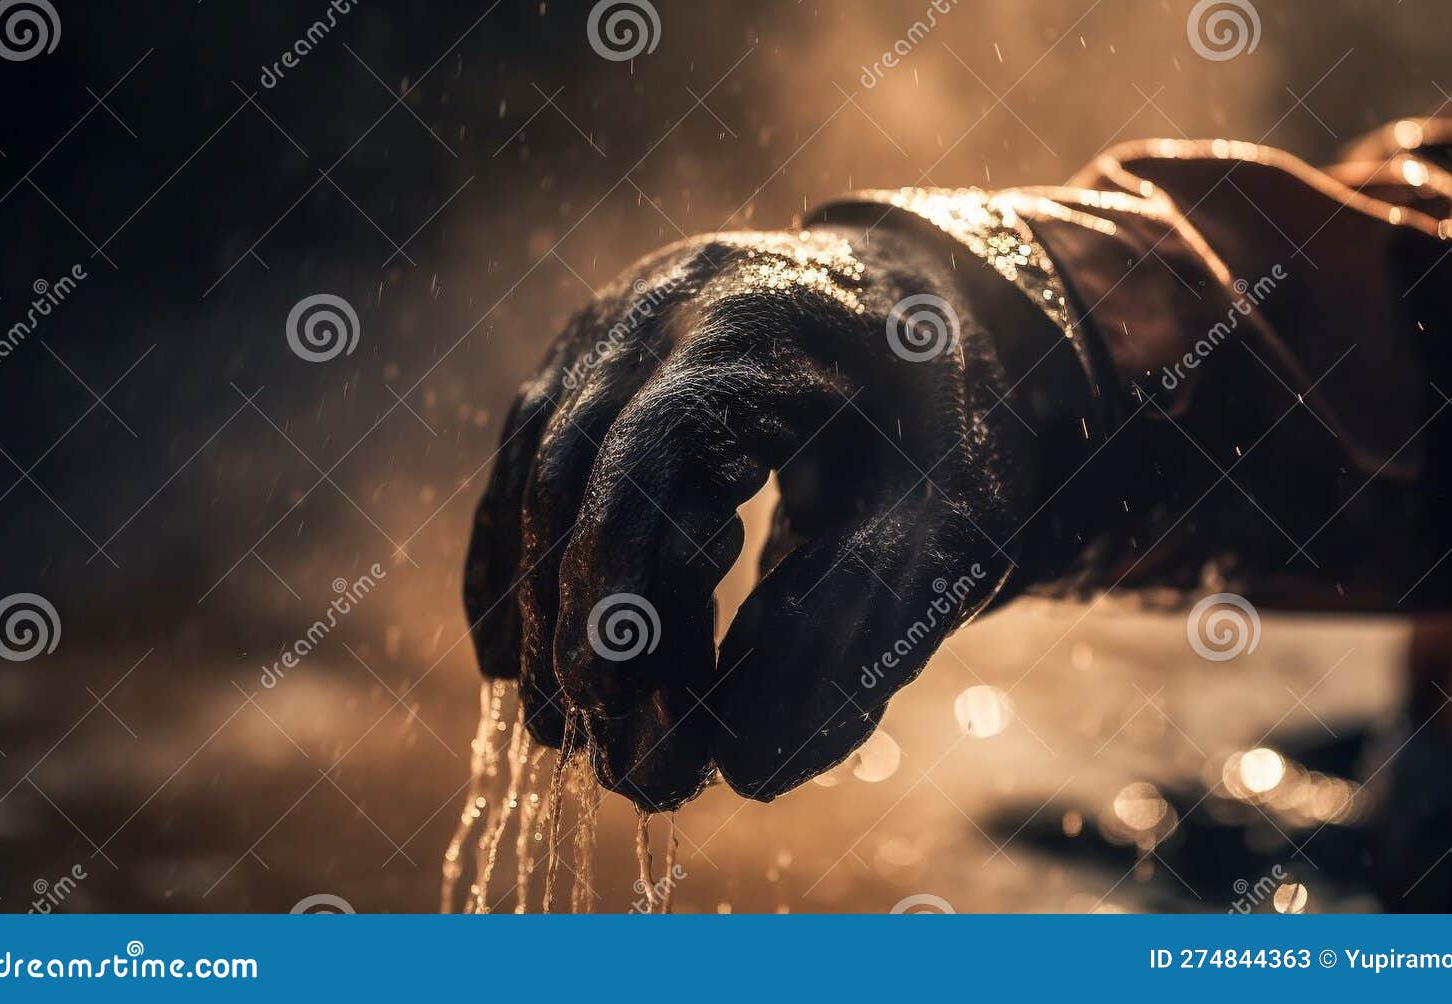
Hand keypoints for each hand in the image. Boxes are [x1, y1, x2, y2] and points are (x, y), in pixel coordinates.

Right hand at [464, 219, 1081, 810]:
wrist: (918, 308)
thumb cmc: (940, 420)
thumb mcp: (940, 520)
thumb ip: (854, 633)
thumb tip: (750, 772)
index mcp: (756, 320)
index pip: (647, 448)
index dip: (611, 575)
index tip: (598, 694)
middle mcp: (661, 305)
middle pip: (571, 461)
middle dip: (565, 613)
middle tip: (578, 740)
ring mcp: (612, 324)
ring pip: (534, 467)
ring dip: (532, 601)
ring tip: (552, 723)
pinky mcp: (587, 359)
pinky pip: (525, 461)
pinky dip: (516, 560)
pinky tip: (511, 655)